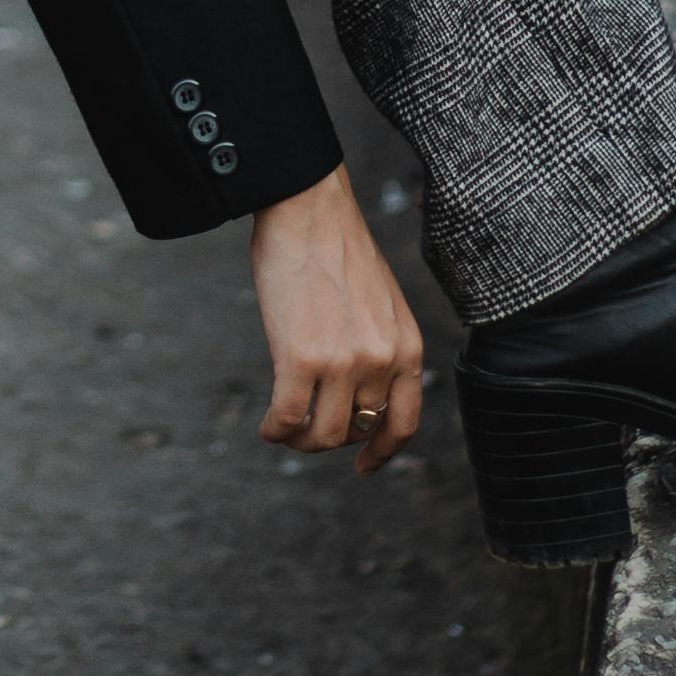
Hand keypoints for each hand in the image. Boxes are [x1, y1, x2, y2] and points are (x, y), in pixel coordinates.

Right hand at [247, 166, 425, 471]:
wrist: (308, 208)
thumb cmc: (336, 248)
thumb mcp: (382, 302)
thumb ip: (381, 346)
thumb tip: (359, 393)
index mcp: (408, 346)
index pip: (405, 423)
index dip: (382, 453)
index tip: (363, 467)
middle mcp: (383, 360)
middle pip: (357, 432)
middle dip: (329, 438)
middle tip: (306, 428)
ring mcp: (344, 362)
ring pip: (322, 435)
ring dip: (299, 440)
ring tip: (283, 428)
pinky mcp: (301, 359)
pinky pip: (288, 419)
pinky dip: (275, 430)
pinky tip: (267, 426)